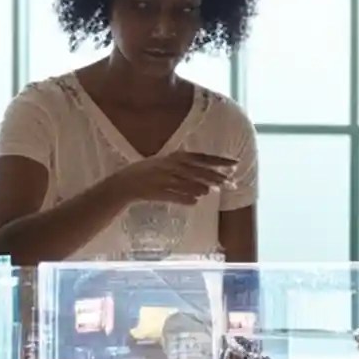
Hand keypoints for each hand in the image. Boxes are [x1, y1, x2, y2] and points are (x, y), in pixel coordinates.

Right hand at [108, 151, 237, 205]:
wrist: (123, 184)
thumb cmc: (146, 174)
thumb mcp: (166, 165)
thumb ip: (184, 171)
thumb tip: (204, 182)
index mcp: (173, 156)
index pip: (201, 157)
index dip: (218, 161)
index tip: (235, 164)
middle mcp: (170, 165)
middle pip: (198, 170)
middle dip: (215, 176)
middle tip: (232, 181)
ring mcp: (163, 178)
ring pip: (188, 182)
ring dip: (202, 186)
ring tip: (215, 191)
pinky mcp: (156, 191)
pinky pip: (174, 195)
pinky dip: (185, 198)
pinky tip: (196, 201)